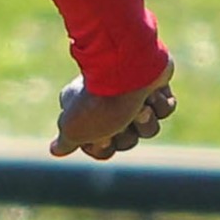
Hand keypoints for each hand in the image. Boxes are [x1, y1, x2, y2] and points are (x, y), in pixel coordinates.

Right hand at [48, 58, 176, 159]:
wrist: (127, 69)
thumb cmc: (98, 103)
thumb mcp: (73, 130)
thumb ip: (66, 142)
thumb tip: (56, 149)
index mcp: (84, 111)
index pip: (97, 147)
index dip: (103, 147)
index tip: (101, 136)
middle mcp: (107, 103)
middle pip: (125, 140)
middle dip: (127, 136)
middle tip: (123, 122)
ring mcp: (132, 94)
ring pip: (147, 127)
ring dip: (146, 121)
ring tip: (142, 106)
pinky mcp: (153, 85)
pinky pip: (164, 108)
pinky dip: (160, 104)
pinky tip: (152, 93)